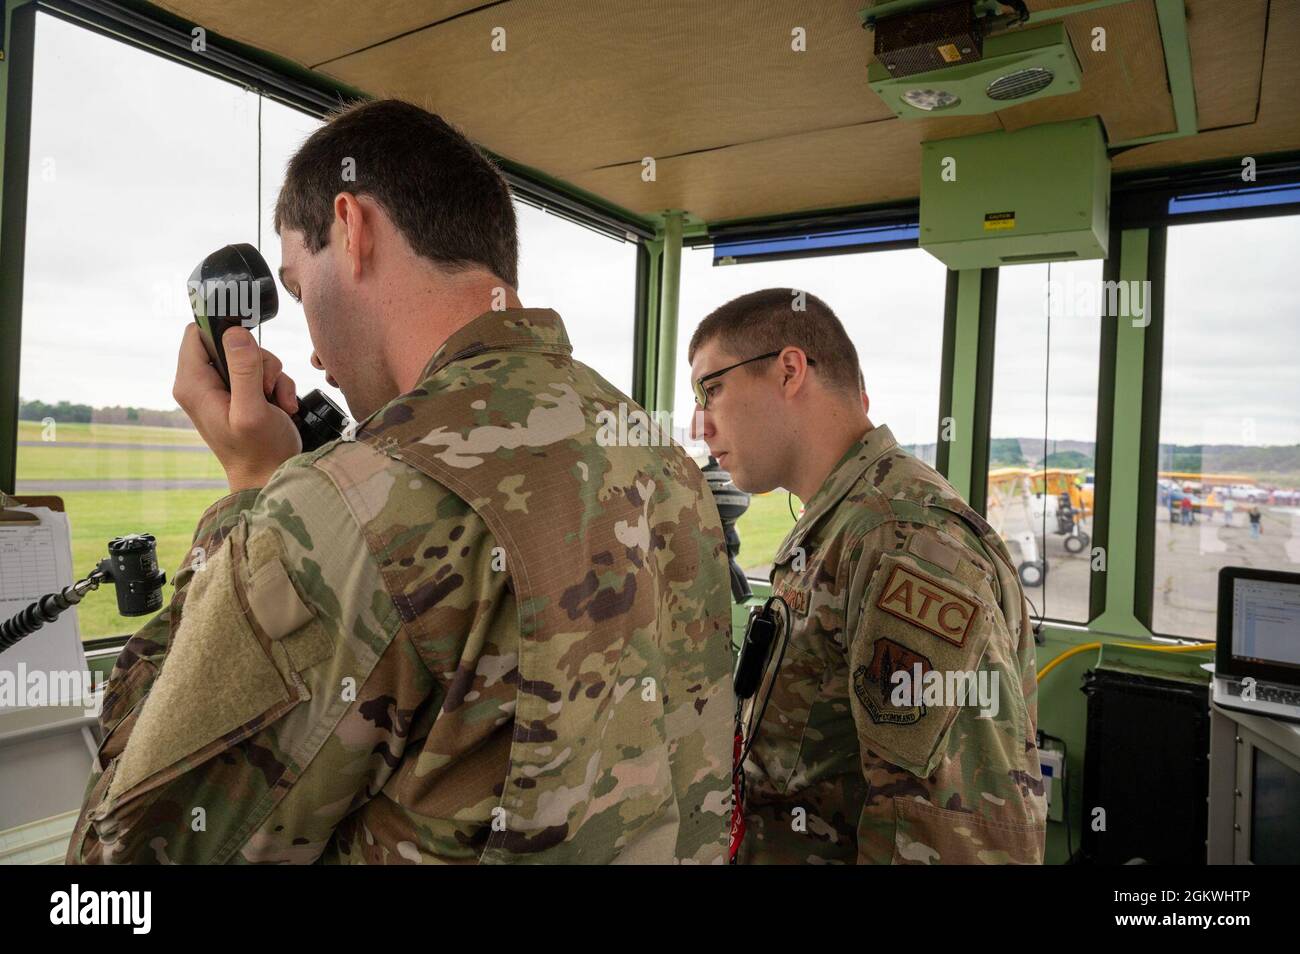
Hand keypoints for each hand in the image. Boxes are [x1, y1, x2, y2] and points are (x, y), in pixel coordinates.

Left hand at [173, 324, 301, 492]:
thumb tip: (235, 332)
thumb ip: (244, 370)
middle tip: (266, 386)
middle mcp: (201, 384)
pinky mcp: (238, 394)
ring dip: (271, 375)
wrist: (269, 477)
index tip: (249, 347)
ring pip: (250, 357)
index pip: (197, 332)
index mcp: (193, 385)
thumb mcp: (253, 410)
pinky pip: (259, 373)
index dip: (225, 332)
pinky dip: (275, 386)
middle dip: (257, 360)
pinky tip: (280, 406)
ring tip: (275, 401)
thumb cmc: (259, 452)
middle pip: (230, 343)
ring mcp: (220, 390)